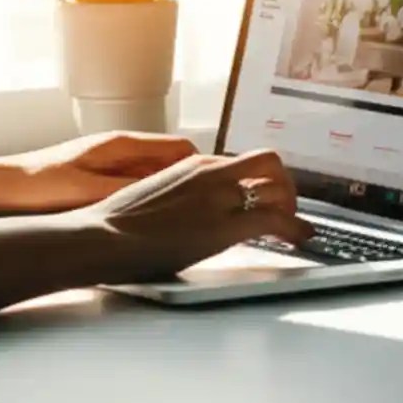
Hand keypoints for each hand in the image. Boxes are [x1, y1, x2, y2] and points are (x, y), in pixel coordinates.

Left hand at [11, 132, 198, 212]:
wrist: (4, 189)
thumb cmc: (41, 184)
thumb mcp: (90, 190)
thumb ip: (130, 190)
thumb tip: (169, 192)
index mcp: (122, 144)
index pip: (180, 148)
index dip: (203, 167)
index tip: (218, 189)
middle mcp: (121, 150)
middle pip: (172, 162)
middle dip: (191, 183)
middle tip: (209, 208)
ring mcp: (111, 164)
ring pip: (156, 176)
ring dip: (170, 194)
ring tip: (187, 218)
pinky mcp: (101, 180)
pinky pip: (138, 187)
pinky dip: (150, 200)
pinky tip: (152, 221)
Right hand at [93, 150, 314, 281]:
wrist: (102, 237)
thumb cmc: (116, 225)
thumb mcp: (153, 196)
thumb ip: (181, 196)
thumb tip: (191, 212)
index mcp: (192, 165)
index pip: (240, 163)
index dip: (259, 180)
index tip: (265, 195)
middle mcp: (211, 172)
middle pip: (267, 163)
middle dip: (284, 184)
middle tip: (286, 208)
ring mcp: (220, 195)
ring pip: (277, 186)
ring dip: (291, 207)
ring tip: (293, 227)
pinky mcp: (226, 224)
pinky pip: (276, 219)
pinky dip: (296, 228)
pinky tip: (300, 239)